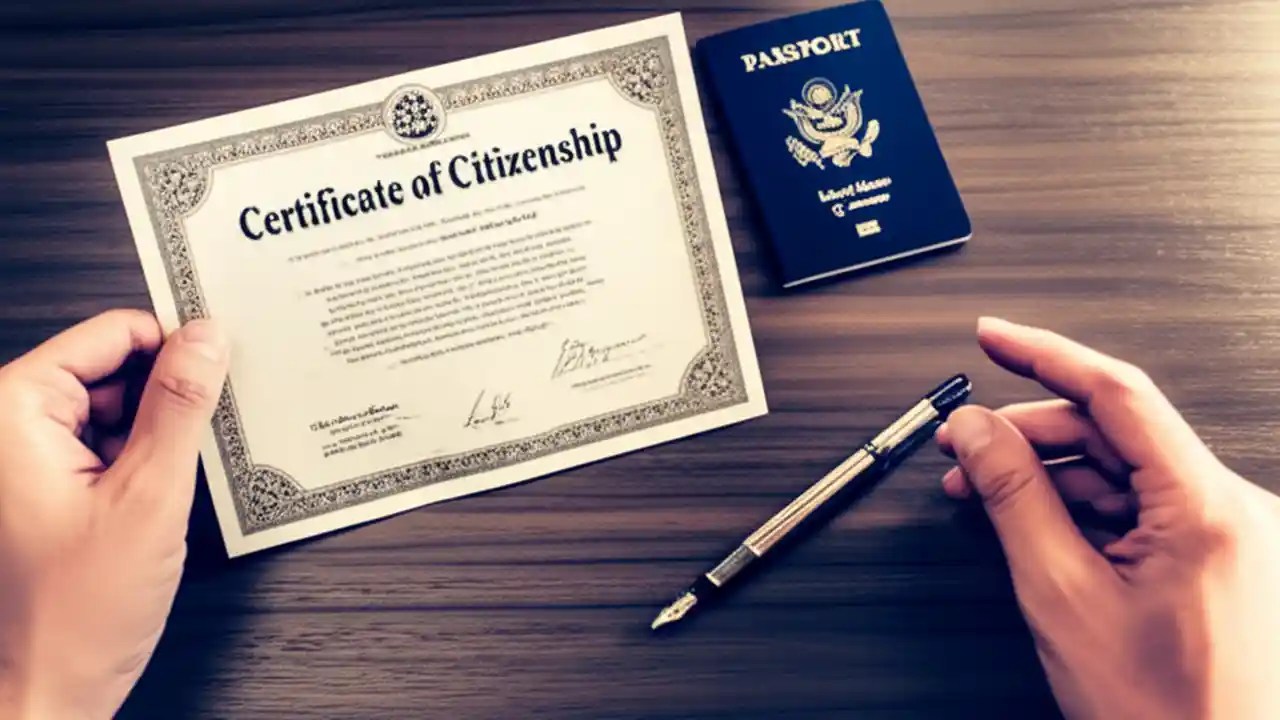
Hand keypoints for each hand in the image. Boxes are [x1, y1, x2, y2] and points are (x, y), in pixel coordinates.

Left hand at [0, 310, 228, 718]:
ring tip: (181, 481)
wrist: (40, 696)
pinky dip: (141, 464)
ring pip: (113, 411)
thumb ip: (180, 408)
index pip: (111, 333)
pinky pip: (103, 449)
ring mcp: (21, 462)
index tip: (223, 357)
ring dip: (158, 435)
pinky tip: (164, 499)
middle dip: (169, 396)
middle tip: (212, 432)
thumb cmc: (70, 618)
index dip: (174, 343)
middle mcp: (6, 430)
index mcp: (13, 412)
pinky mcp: (40, 492)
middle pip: (112, 370)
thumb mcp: (149, 498)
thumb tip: (205, 340)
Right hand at [936, 318, 1279, 719]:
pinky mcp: (1215, 558)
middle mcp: (1229, 510)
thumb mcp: (1061, 595)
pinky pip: (1139, 505)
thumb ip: (1015, 497)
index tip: (992, 336)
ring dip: (1047, 472)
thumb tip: (978, 430)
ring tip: (982, 490)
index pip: (1116, 393)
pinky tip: (1029, 521)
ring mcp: (1226, 534)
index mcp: (1204, 508)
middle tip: (961, 443)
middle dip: (1029, 430)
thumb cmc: (1161, 713)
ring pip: (1121, 469)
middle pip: (1113, 431)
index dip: (1043, 354)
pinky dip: (1079, 506)